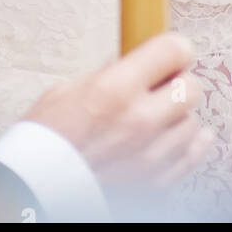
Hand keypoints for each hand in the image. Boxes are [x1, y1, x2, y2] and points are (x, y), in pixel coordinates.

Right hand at [24, 32, 213, 189]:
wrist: (39, 184)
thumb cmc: (46, 138)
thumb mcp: (68, 90)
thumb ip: (104, 74)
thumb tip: (124, 62)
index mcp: (116, 88)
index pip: (173, 51)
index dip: (174, 48)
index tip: (170, 50)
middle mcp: (140, 120)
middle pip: (191, 88)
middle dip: (178, 82)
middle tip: (163, 83)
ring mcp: (151, 154)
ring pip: (192, 123)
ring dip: (178, 116)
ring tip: (159, 115)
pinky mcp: (155, 181)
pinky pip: (190, 156)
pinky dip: (188, 144)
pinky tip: (183, 134)